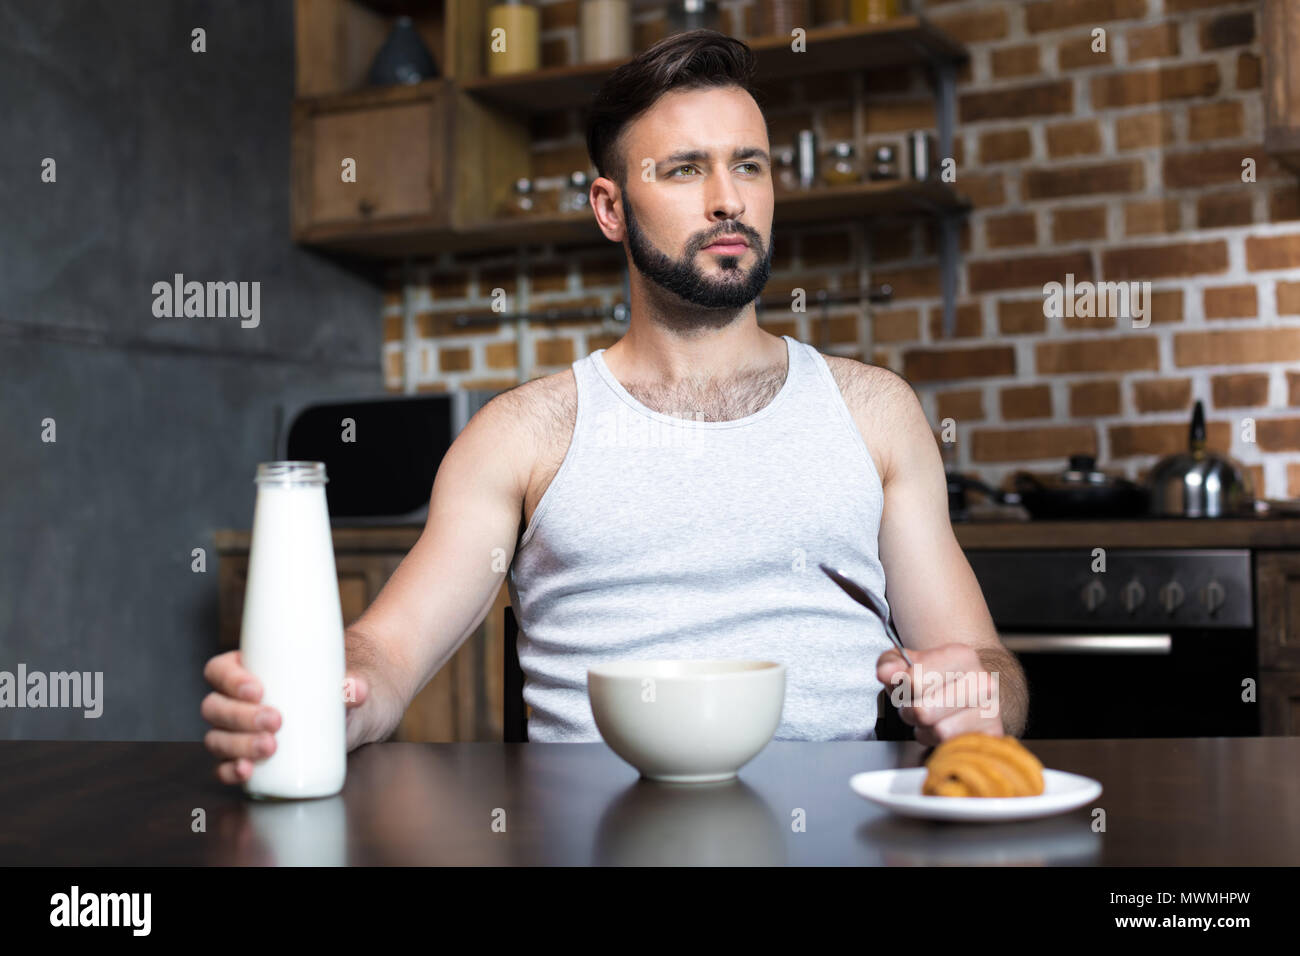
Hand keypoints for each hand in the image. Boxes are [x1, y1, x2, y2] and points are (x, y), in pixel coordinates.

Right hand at [201, 649, 370, 785]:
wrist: (347, 717)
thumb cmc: (334, 687)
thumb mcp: (343, 679)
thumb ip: (352, 682)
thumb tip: (357, 690)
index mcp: (247, 669)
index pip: (220, 670)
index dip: (230, 680)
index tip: (258, 690)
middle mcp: (235, 701)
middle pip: (215, 707)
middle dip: (240, 716)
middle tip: (276, 721)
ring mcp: (238, 731)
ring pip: (218, 738)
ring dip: (238, 745)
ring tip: (270, 747)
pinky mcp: (248, 757)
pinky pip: (225, 767)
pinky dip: (230, 771)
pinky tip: (246, 770)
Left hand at [875, 643, 1003, 745]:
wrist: (972, 689)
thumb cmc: (936, 676)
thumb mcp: (907, 662)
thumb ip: (891, 664)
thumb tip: (886, 672)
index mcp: (961, 656)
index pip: (915, 681)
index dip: (902, 688)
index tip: (907, 686)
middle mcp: (982, 682)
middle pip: (924, 711)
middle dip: (911, 712)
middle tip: (916, 705)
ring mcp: (992, 710)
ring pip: (939, 732)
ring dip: (925, 729)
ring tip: (930, 717)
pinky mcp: (994, 735)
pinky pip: (952, 748)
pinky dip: (940, 743)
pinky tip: (943, 728)